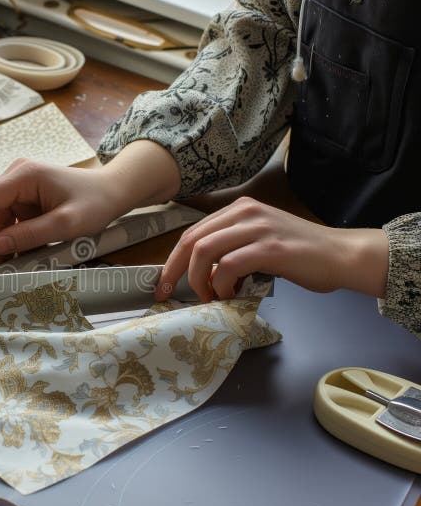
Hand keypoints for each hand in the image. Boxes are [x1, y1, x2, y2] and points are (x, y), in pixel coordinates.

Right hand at [0, 140, 180, 256]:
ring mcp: (20, 183)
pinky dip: (15, 235)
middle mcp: (16, 174)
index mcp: (24, 174)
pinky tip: (28, 248)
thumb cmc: (95, 204)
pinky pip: (10, 217)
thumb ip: (31, 234)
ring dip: (5, 239)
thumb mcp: (65, 224)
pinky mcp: (25, 194)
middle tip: (5, 264)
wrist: (113, 192)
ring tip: (19, 258)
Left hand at [156, 197, 388, 301]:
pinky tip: (231, 294)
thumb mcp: (259, 242)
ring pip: (204, 251)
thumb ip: (231, 249)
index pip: (192, 232)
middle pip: (191, 240)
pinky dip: (222, 284)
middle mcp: (244, 212)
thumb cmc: (301, 255)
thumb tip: (203, 274)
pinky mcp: (269, 247)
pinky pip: (229, 265)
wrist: (341, 256)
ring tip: (210, 296)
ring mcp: (257, 228)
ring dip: (199, 279)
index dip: (173, 260)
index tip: (163, 283)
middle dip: (175, 270)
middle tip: (171, 294)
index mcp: (239, 209)